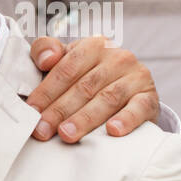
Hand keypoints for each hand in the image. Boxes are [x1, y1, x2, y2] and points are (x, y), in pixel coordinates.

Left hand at [26, 35, 159, 141]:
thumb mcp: (65, 60)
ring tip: (67, 134)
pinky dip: (126, 119)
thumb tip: (45, 59)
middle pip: (84, 87)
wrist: (126, 91)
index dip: (46, 91)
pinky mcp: (149, 97)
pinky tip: (113, 131)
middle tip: (42, 130)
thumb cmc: (86, 76)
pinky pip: (139, 108)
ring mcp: (136, 77)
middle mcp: (118, 58)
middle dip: (60, 110)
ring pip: (107, 98)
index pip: (66, 69)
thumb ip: (46, 52)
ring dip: (85, 118)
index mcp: (93, 46)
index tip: (31, 111)